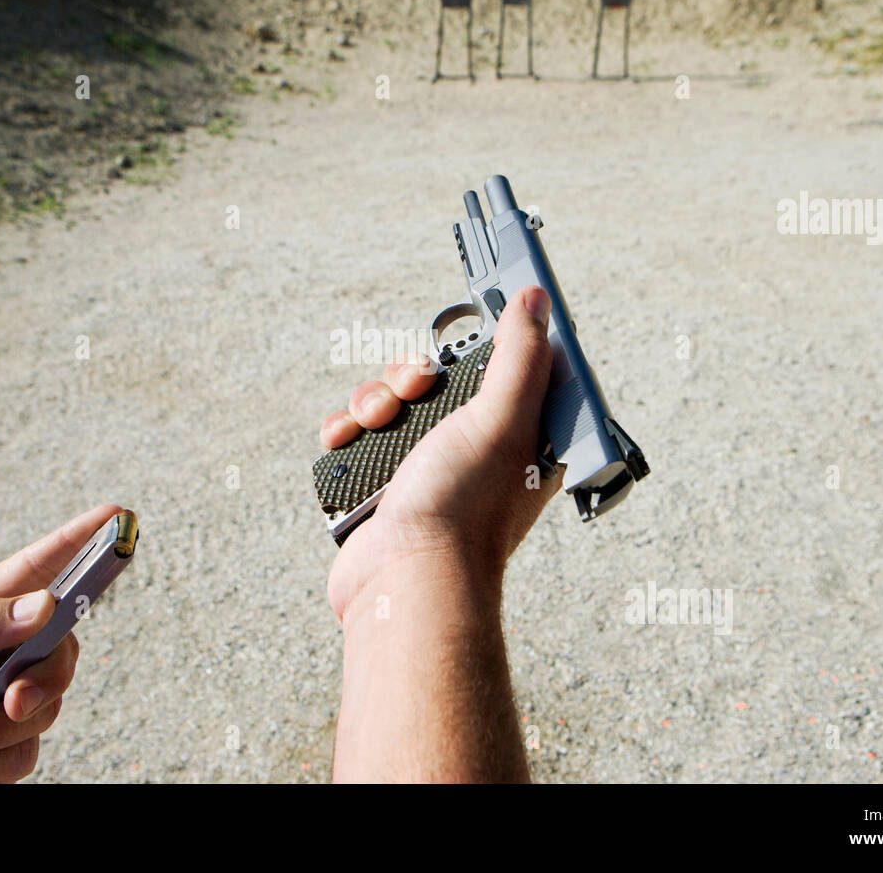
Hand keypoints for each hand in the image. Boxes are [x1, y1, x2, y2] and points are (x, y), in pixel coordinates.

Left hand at [0, 504, 123, 782]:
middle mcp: (7, 649)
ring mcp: (11, 696)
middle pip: (62, 652)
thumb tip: (46, 603)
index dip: (82, 540)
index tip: (117, 515)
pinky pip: (23, 754)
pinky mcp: (7, 743)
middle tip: (11, 700)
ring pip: (43, 711)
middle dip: (39, 683)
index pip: (43, 567)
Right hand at [320, 286, 560, 620]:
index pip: (498, 370)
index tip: (453, 344)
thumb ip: (519, 356)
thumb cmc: (464, 510)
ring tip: (375, 424)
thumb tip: (536, 301)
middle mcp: (471, 452)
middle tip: (413, 390)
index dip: (473, 351)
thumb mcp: (502, 420)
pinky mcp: (382, 487)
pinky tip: (346, 441)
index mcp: (517, 437)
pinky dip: (346, 434)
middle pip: (434, 380)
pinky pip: (357, 438)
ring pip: (390, 403)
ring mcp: (423, 470)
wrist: (403, 580)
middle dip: (411, 376)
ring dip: (373, 402)